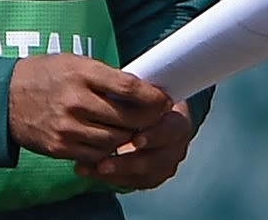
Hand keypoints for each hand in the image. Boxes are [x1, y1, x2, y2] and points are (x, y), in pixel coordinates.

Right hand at [7, 55, 170, 165]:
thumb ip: (104, 76)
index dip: (152, 97)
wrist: (3, 98)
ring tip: (130, 128)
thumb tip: (140, 90)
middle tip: (152, 117)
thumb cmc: (43, 75)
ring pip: (116, 140)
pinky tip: (108, 139)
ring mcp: (67, 127)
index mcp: (80, 73)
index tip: (163, 99)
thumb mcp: (72, 62)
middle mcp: (75, 100)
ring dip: (128, 136)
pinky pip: (97, 154)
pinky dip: (108, 149)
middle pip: (127, 118)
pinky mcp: (60, 147)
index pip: (128, 88)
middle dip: (146, 119)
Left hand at [75, 101, 192, 189]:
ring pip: (145, 175)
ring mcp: (164, 163)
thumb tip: (113, 94)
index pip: (172, 130)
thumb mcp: (140, 85)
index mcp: (178, 120)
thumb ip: (134, 93)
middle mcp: (176, 145)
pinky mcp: (150, 175)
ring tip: (94, 168)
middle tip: (104, 163)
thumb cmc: (140, 93)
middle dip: (130, 162)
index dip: (155, 136)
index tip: (136, 140)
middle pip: (158, 160)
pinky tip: (88, 170)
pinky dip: (109, 178)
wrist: (148, 109)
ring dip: (117, 173)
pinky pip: (132, 182)